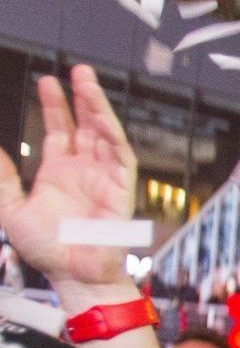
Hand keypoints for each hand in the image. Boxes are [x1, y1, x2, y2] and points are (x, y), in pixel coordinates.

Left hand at [0, 65, 137, 290]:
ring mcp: (103, 179)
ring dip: (98, 108)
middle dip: (82, 99)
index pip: (60, 132)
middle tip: (77, 71)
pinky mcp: (120, 189)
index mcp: (60, 174)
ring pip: (105, 135)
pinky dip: (112, 133)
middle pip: (85, 126)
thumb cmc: (48, 250)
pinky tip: (101, 115)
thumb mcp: (11, 209)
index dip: (54, 107)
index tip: (47, 83)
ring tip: (88, 82)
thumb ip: (2, 179)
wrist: (73, 275)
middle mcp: (84, 172)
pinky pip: (120, 155)